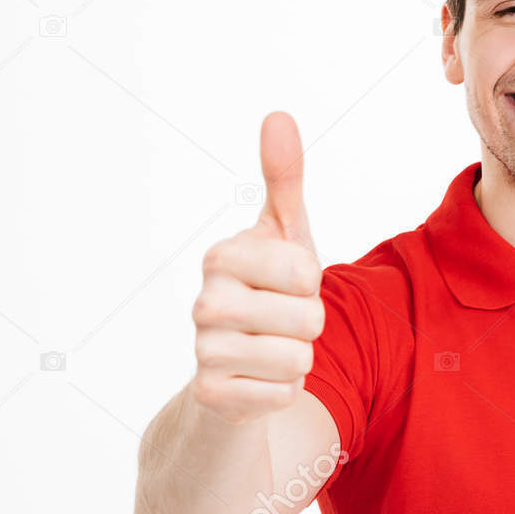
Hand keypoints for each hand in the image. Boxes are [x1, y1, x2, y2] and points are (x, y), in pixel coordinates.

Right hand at [190, 112, 324, 423]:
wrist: (235, 367)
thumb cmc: (268, 293)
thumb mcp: (284, 235)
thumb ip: (284, 179)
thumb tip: (278, 116)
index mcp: (222, 257)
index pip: (305, 271)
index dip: (311, 284)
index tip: (288, 285)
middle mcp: (204, 302)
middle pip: (308, 319)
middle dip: (310, 325)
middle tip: (283, 322)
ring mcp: (202, 352)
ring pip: (298, 360)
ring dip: (299, 359)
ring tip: (272, 349)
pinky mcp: (211, 397)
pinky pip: (284, 395)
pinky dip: (284, 391)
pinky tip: (260, 380)